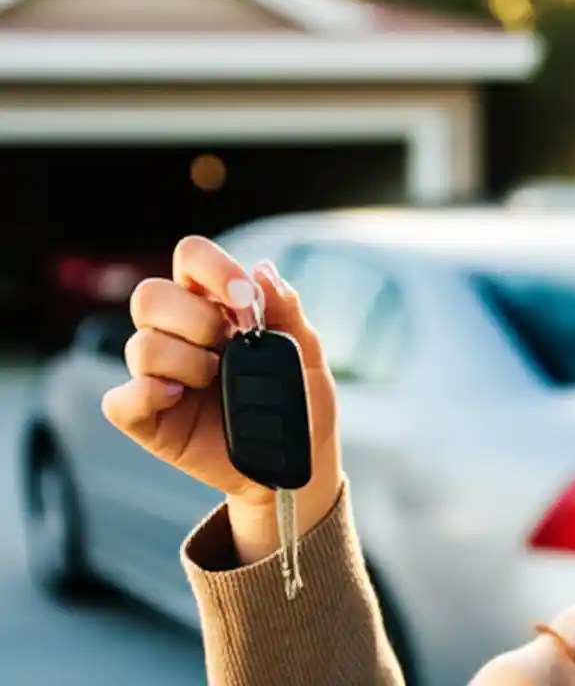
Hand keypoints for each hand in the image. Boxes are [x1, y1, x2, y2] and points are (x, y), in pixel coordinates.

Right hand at [102, 235, 341, 564]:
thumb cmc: (299, 404)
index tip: (244, 299)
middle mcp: (178, 334)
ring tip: (216, 381)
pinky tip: (178, 398)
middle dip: (196, 318)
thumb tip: (262, 269)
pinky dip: (145, 394)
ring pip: (139, 345)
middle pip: (150, 295)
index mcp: (215, 306)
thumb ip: (287, 309)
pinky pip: (119, 399)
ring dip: (186, 361)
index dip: (211, 268)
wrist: (295, 464)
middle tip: (230, 346)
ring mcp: (158, 375)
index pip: (191, 258)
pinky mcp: (146, 417)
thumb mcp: (307, 354)